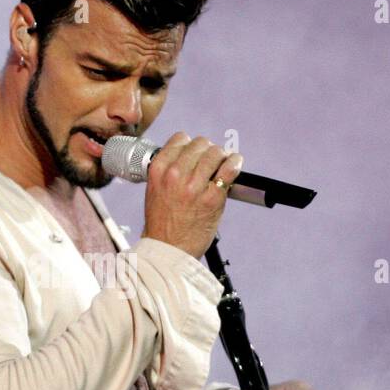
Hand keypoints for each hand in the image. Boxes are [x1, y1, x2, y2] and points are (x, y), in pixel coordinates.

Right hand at [139, 133, 244, 259]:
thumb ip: (168, 171)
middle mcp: (175, 175)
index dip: (190, 145)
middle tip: (211, 162)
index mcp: (158, 170)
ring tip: (222, 165)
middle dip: (207, 151)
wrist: (168, 250)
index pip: (180, 139)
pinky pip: (230, 168)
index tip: (195, 154)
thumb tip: (189, 156)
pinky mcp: (213, 197)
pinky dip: (235, 163)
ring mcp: (195, 186)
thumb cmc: (162, 224)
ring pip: (215, 152)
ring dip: (221, 156)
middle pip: (200, 144)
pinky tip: (235, 165)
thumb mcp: (154, 191)